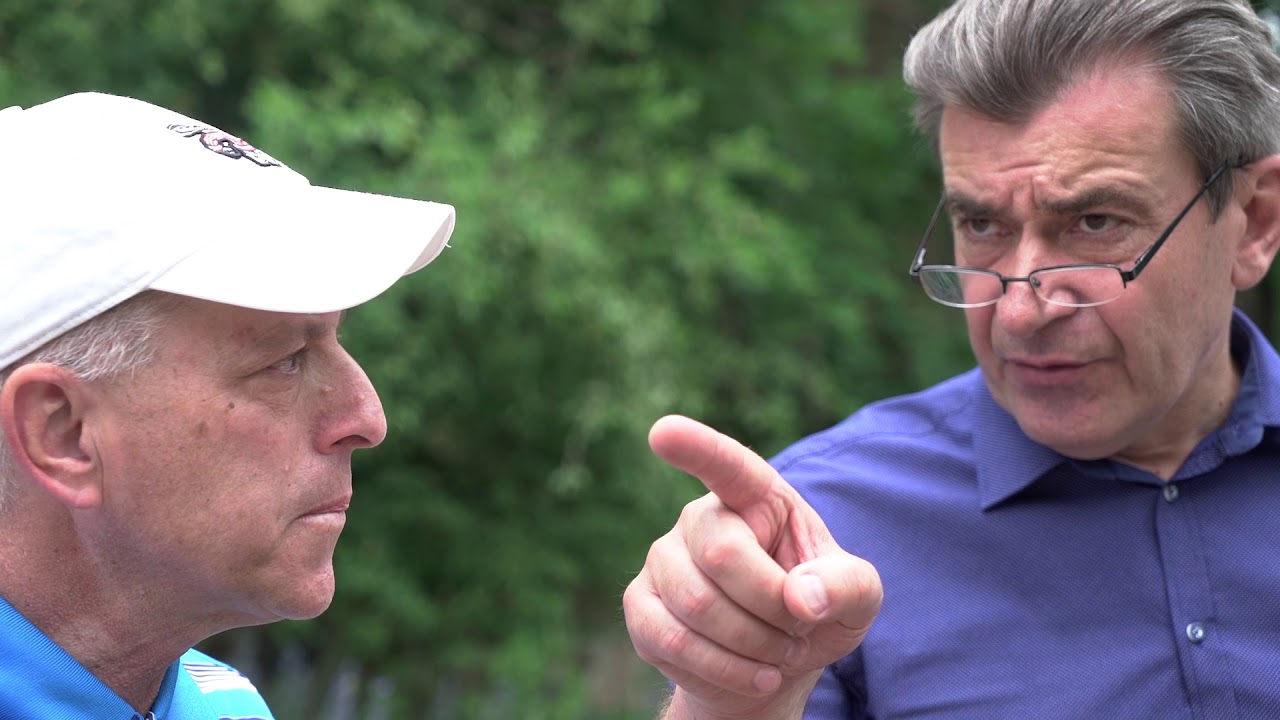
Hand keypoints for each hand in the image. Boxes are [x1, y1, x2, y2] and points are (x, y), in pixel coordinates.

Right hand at [623, 415, 882, 719]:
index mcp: (756, 497)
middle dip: (772, 608)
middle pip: (723, 555)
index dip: (695, 447)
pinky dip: (722, 670)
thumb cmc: (815, 611)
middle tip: (798, 630)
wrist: (772, 665)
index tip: (662, 432)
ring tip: (776, 653)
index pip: (726, 465)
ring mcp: (663, 559)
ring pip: (695, 605)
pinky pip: (670, 640)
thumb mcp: (857, 598)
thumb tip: (802, 597)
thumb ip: (847, 586)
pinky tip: (750, 674)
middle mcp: (700, 517)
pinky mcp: (640, 605)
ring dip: (752, 646)